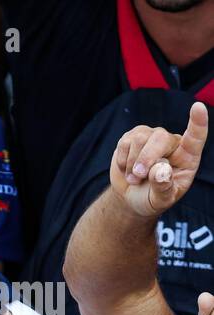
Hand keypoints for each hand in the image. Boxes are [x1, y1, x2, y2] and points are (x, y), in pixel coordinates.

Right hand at [110, 101, 207, 217]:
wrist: (131, 196)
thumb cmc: (152, 198)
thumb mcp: (161, 200)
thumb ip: (163, 187)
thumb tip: (159, 170)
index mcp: (187, 157)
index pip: (196, 137)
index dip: (198, 122)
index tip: (198, 107)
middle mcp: (171, 142)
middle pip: (160, 138)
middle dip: (147, 158)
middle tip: (137, 177)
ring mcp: (151, 137)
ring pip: (140, 139)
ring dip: (132, 164)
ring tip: (134, 178)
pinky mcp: (132, 137)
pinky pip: (124, 143)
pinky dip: (122, 160)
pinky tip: (127, 169)